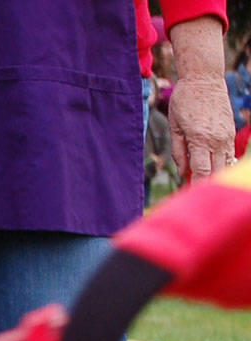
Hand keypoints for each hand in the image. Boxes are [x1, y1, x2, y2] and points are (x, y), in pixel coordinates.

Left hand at [168, 16, 233, 181]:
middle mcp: (217, 139)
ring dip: (215, 175)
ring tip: (201, 183)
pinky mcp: (231, 131)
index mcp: (200, 139)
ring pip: (225, 164)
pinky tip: (212, 168)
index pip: (200, 171)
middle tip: (193, 194)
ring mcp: (226, 136)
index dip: (194, 185)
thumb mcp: (175, 126)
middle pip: (215, 171)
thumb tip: (183, 172)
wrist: (204, 79)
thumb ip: (178, 151)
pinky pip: (229, 154)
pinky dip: (222, 163)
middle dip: (204, 184)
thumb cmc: (184, 101)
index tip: (187, 195)